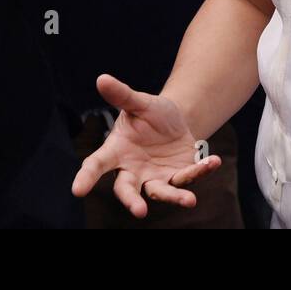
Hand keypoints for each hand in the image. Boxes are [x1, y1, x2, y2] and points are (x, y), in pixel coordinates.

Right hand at [72, 74, 221, 217]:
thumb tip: (101, 78)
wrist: (176, 119)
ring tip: (189, 200)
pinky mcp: (178, 175)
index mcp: (116, 152)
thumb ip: (122, 95)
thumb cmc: (150, 113)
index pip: (96, 165)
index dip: (86, 178)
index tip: (77, 190)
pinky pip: (188, 176)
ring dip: (175, 197)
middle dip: (132, 201)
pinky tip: (213, 161)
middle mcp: (133, 170)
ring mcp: (155, 177)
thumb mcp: (139, 103)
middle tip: (139, 211)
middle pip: (127, 189)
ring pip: (161, 191)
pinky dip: (201, 170)